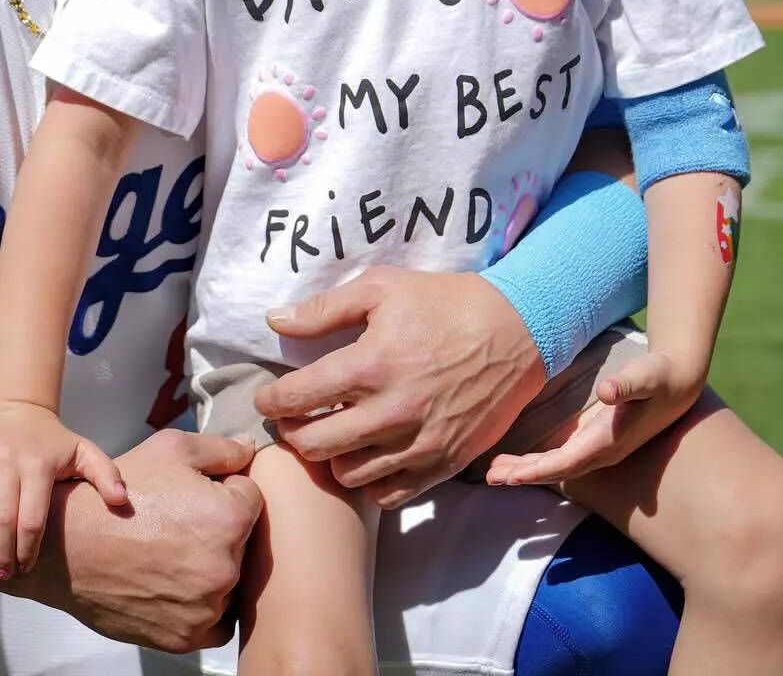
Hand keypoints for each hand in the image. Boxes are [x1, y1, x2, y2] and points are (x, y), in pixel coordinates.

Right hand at [0, 403, 126, 579]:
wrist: (19, 410)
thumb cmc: (51, 442)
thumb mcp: (83, 452)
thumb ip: (106, 475)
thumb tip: (122, 502)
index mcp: (38, 462)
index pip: (31, 517)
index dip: (28, 549)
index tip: (26, 568)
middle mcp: (6, 455)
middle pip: (1, 515)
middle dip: (2, 551)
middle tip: (3, 572)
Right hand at [0, 429, 261, 653]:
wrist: (72, 545)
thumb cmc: (122, 492)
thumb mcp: (171, 449)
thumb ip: (221, 448)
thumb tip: (251, 450)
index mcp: (230, 517)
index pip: (253, 499)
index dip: (223, 491)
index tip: (194, 495)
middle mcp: (226, 567)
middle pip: (243, 543)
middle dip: (220, 530)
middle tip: (178, 523)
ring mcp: (207, 607)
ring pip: (230, 582)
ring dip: (211, 568)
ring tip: (170, 552)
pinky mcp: (188, 637)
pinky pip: (215, 620)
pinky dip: (200, 605)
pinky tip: (172, 582)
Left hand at [256, 267, 545, 507]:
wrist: (516, 331)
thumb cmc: (443, 303)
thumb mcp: (381, 288)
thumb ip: (323, 308)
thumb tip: (275, 320)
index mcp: (370, 365)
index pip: (297, 397)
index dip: (270, 400)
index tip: (266, 398)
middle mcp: (390, 412)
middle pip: (314, 444)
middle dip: (292, 431)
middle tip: (292, 417)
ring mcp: (418, 444)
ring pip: (347, 474)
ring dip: (329, 457)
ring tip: (330, 433)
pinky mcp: (443, 464)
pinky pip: (389, 495)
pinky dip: (369, 481)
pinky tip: (366, 454)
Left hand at [486, 349, 704, 486]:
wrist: (678, 383)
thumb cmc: (660, 377)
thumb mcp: (646, 376)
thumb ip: (626, 384)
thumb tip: (608, 392)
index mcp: (607, 440)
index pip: (566, 462)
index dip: (537, 470)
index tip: (511, 477)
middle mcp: (601, 451)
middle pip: (556, 470)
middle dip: (524, 475)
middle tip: (490, 478)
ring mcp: (598, 448)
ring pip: (556, 466)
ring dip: (526, 469)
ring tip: (494, 472)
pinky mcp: (594, 439)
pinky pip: (561, 457)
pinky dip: (538, 460)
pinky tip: (518, 460)